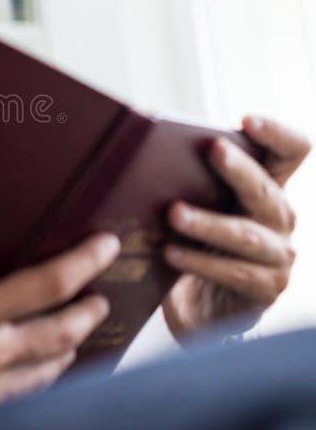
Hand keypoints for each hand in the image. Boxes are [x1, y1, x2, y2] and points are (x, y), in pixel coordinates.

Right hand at [0, 194, 119, 405]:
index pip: (46, 287)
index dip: (82, 263)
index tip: (104, 246)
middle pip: (61, 331)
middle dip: (88, 310)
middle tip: (102, 294)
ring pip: (50, 366)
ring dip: (73, 342)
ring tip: (83, 326)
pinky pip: (26, 390)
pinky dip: (47, 372)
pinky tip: (45, 366)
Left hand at [162, 116, 310, 340]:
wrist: (197, 308)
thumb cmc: (192, 244)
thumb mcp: (190, 204)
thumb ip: (182, 178)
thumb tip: (138, 145)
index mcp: (265, 187)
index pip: (291, 152)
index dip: (276, 133)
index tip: (245, 121)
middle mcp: (279, 218)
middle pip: (266, 189)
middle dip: (239, 169)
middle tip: (213, 150)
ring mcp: (277, 255)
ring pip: (246, 234)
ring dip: (209, 222)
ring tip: (174, 213)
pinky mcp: (264, 289)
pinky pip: (234, 273)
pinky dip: (200, 262)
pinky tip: (171, 254)